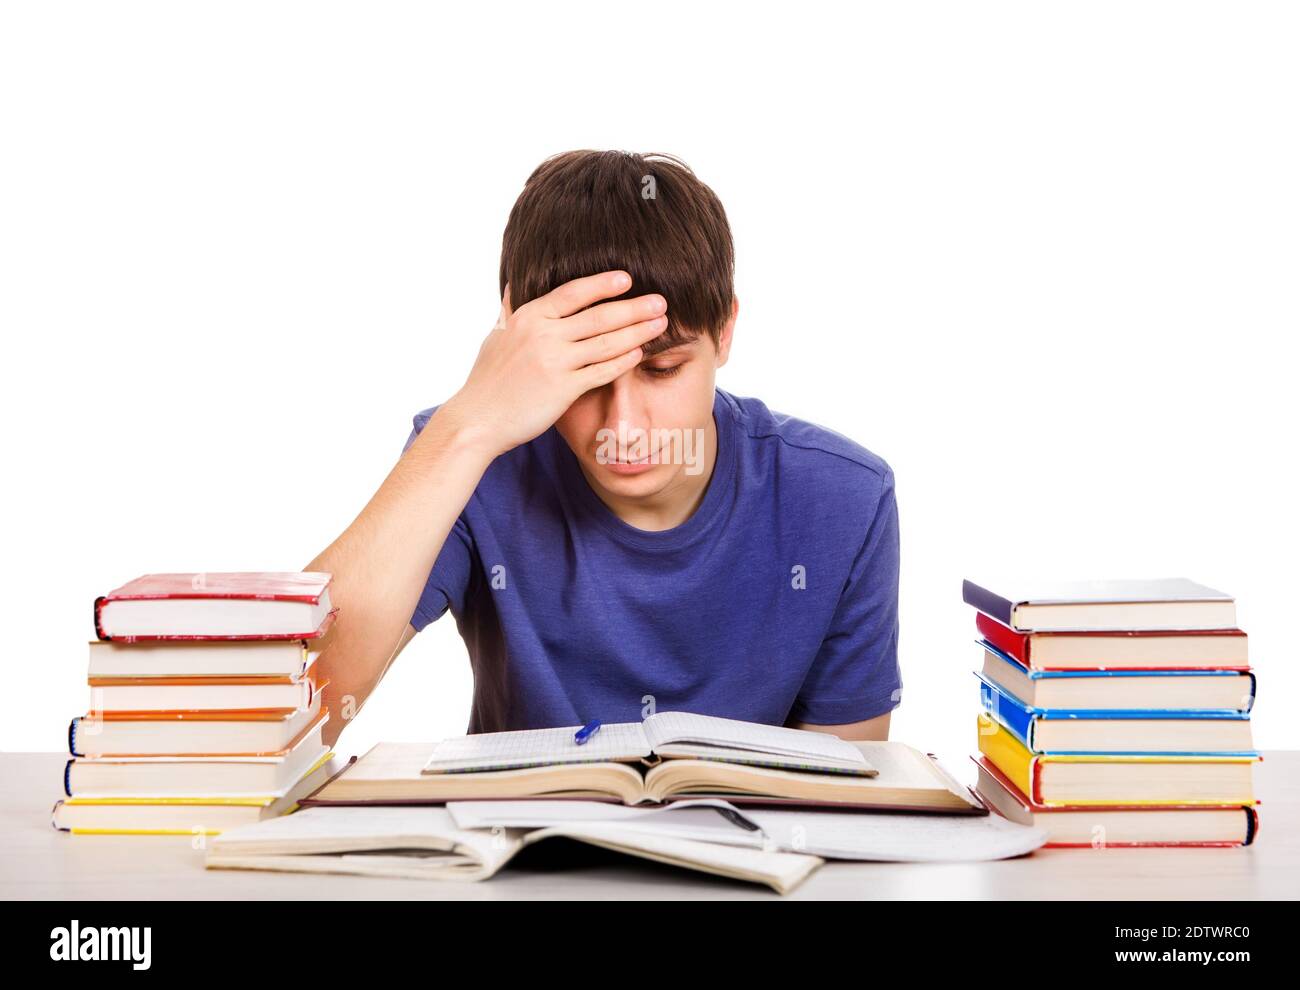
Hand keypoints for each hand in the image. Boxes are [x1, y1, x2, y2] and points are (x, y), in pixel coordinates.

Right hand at [441, 271, 666, 456]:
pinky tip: (640, 354)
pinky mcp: (563, 390)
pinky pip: (602, 371)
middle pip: (599, 315)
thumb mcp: (495, 337)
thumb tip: (510, 286)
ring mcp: (554, 362)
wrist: (476, 421)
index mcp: (528, 318)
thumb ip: (509, 311)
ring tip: (660, 323)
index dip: (603, 284)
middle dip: (634, 307)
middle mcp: (543, 335)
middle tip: (661, 301)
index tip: (627, 279)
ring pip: (606, 341)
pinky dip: (623, 361)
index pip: (573, 293)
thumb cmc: (486, 382)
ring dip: (638, 331)